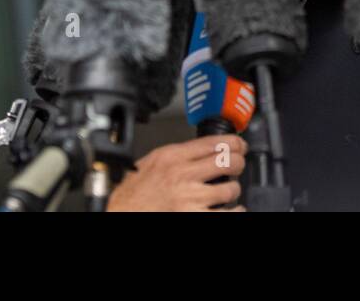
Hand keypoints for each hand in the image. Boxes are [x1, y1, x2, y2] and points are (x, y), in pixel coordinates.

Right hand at [107, 134, 246, 211]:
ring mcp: (189, 198)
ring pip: (230, 188)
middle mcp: (183, 175)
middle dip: (238, 163)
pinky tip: (235, 209)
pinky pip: (227, 214)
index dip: (234, 142)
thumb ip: (176, 155)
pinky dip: (236, 211)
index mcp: (172, 157)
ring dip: (233, 189)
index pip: (214, 142)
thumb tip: (202, 150)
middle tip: (237, 165)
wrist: (119, 213)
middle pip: (227, 161)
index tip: (240, 145)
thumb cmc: (132, 193)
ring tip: (228, 190)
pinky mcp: (193, 217)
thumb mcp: (151, 162)